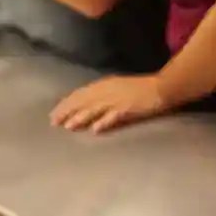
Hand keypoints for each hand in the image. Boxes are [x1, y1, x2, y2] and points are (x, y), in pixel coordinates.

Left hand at [50, 75, 172, 133]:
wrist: (163, 87)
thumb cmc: (139, 89)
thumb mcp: (115, 88)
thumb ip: (100, 96)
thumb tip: (84, 108)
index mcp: (103, 85)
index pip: (79, 95)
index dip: (65, 105)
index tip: (53, 115)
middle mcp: (107, 91)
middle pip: (82, 102)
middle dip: (67, 112)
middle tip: (53, 123)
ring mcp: (118, 99)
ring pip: (95, 109)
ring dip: (81, 118)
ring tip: (68, 127)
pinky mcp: (129, 108)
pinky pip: (115, 116)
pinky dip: (105, 122)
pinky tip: (96, 130)